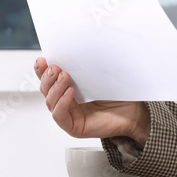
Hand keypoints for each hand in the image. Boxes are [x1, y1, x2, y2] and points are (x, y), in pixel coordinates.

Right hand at [34, 58, 150, 145]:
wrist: (134, 112)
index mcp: (69, 89)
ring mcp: (69, 115)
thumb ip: (87, 67)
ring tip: (64, 76)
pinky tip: (70, 93)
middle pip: (46, 90)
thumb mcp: (101, 77)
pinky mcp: (74, 127)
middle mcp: (66, 103)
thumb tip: (77, 50)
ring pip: (51, 102)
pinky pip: (60, 115)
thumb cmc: (120, 95)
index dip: (42, 70)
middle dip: (47, 77)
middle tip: (54, 67)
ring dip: (55, 88)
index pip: (50, 80)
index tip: (42, 59)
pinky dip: (62, 103)